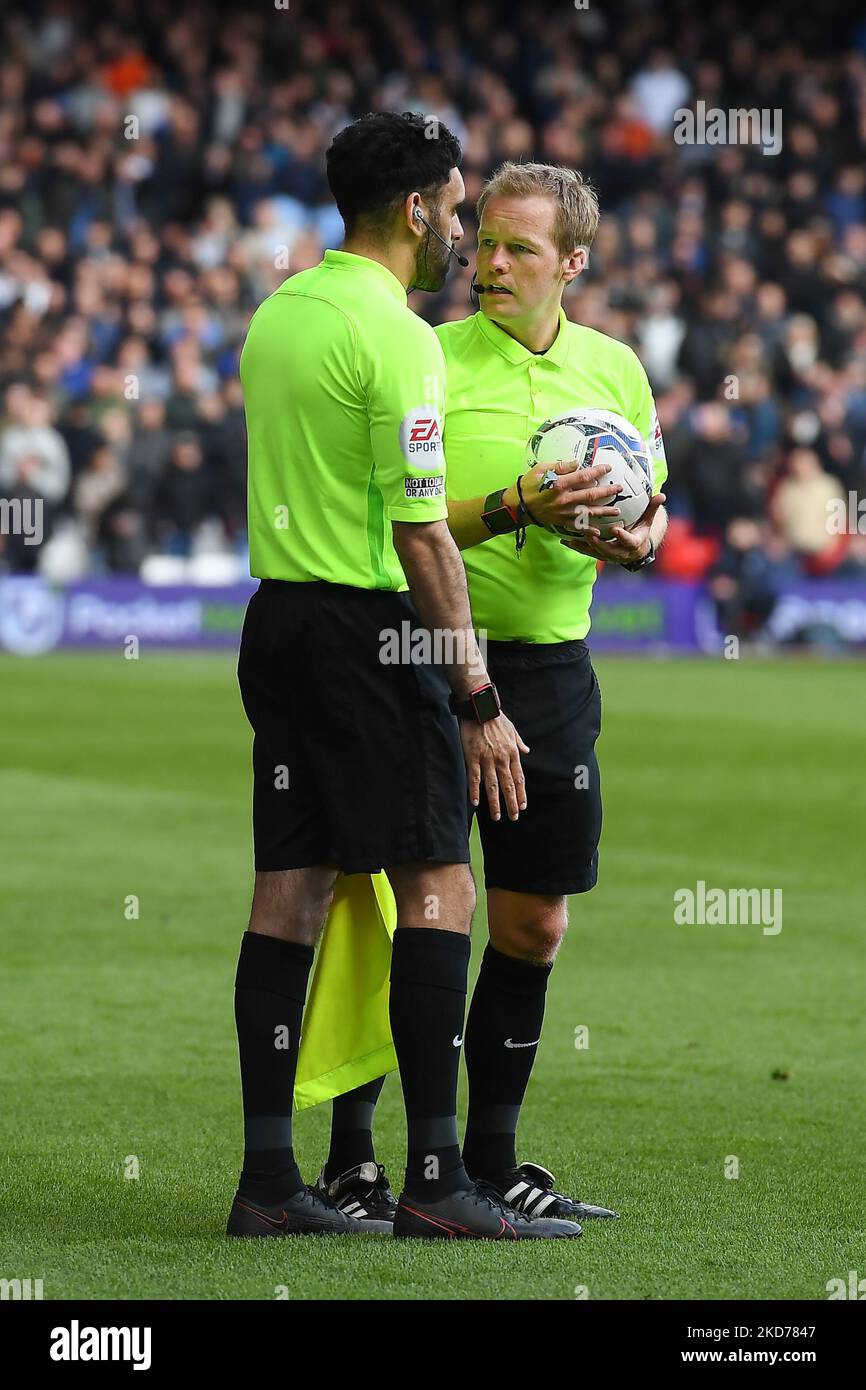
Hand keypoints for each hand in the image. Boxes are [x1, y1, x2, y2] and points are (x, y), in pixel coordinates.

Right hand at [459, 712, 528, 821]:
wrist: (480, 708)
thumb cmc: (496, 718)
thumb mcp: (513, 730)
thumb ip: (519, 742)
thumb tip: (527, 750)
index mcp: (512, 753)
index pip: (518, 778)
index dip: (521, 793)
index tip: (523, 806)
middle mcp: (502, 759)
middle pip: (508, 786)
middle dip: (512, 803)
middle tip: (514, 817)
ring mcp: (487, 759)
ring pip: (493, 786)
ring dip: (495, 803)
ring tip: (497, 817)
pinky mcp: (473, 757)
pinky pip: (475, 777)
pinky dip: (475, 791)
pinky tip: (476, 802)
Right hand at [505, 459, 622, 532]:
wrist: (517, 506)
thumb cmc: (528, 485)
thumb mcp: (541, 469)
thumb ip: (561, 466)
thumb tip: (578, 463)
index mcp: (559, 484)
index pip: (584, 476)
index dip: (598, 472)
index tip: (608, 468)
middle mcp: (564, 499)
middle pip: (591, 495)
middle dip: (607, 492)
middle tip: (619, 489)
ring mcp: (563, 512)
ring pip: (588, 512)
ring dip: (604, 512)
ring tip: (617, 511)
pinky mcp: (560, 522)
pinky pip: (577, 527)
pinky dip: (588, 529)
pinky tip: (599, 530)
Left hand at [559, 493, 665, 565]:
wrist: (634, 551)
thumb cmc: (640, 531)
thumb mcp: (647, 521)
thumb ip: (652, 508)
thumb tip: (662, 495)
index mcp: (632, 544)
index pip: (628, 541)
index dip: (622, 536)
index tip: (616, 529)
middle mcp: (619, 553)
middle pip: (607, 549)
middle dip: (598, 542)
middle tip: (589, 534)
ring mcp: (607, 556)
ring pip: (594, 552)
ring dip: (583, 545)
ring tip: (573, 537)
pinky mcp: (598, 555)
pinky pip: (586, 552)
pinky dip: (576, 546)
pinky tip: (565, 540)